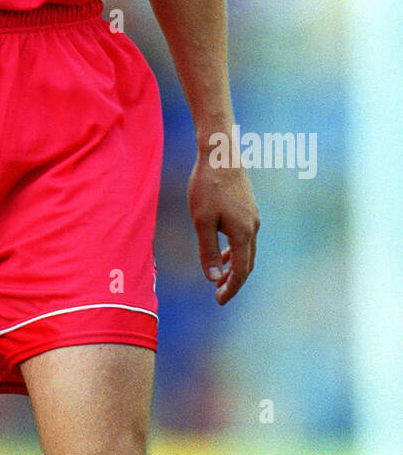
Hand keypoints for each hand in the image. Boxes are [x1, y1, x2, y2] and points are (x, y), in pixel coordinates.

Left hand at [187, 153, 259, 303]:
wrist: (221, 153)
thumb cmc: (208, 186)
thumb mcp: (201, 221)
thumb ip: (207, 251)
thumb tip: (213, 278)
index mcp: (243, 234)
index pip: (240, 271)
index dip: (230, 288)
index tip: (219, 301)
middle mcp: (253, 227)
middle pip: (246, 264)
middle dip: (234, 281)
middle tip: (219, 295)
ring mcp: (253, 217)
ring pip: (246, 250)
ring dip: (234, 266)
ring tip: (219, 278)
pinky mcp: (248, 208)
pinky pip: (244, 237)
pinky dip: (234, 250)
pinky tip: (222, 251)